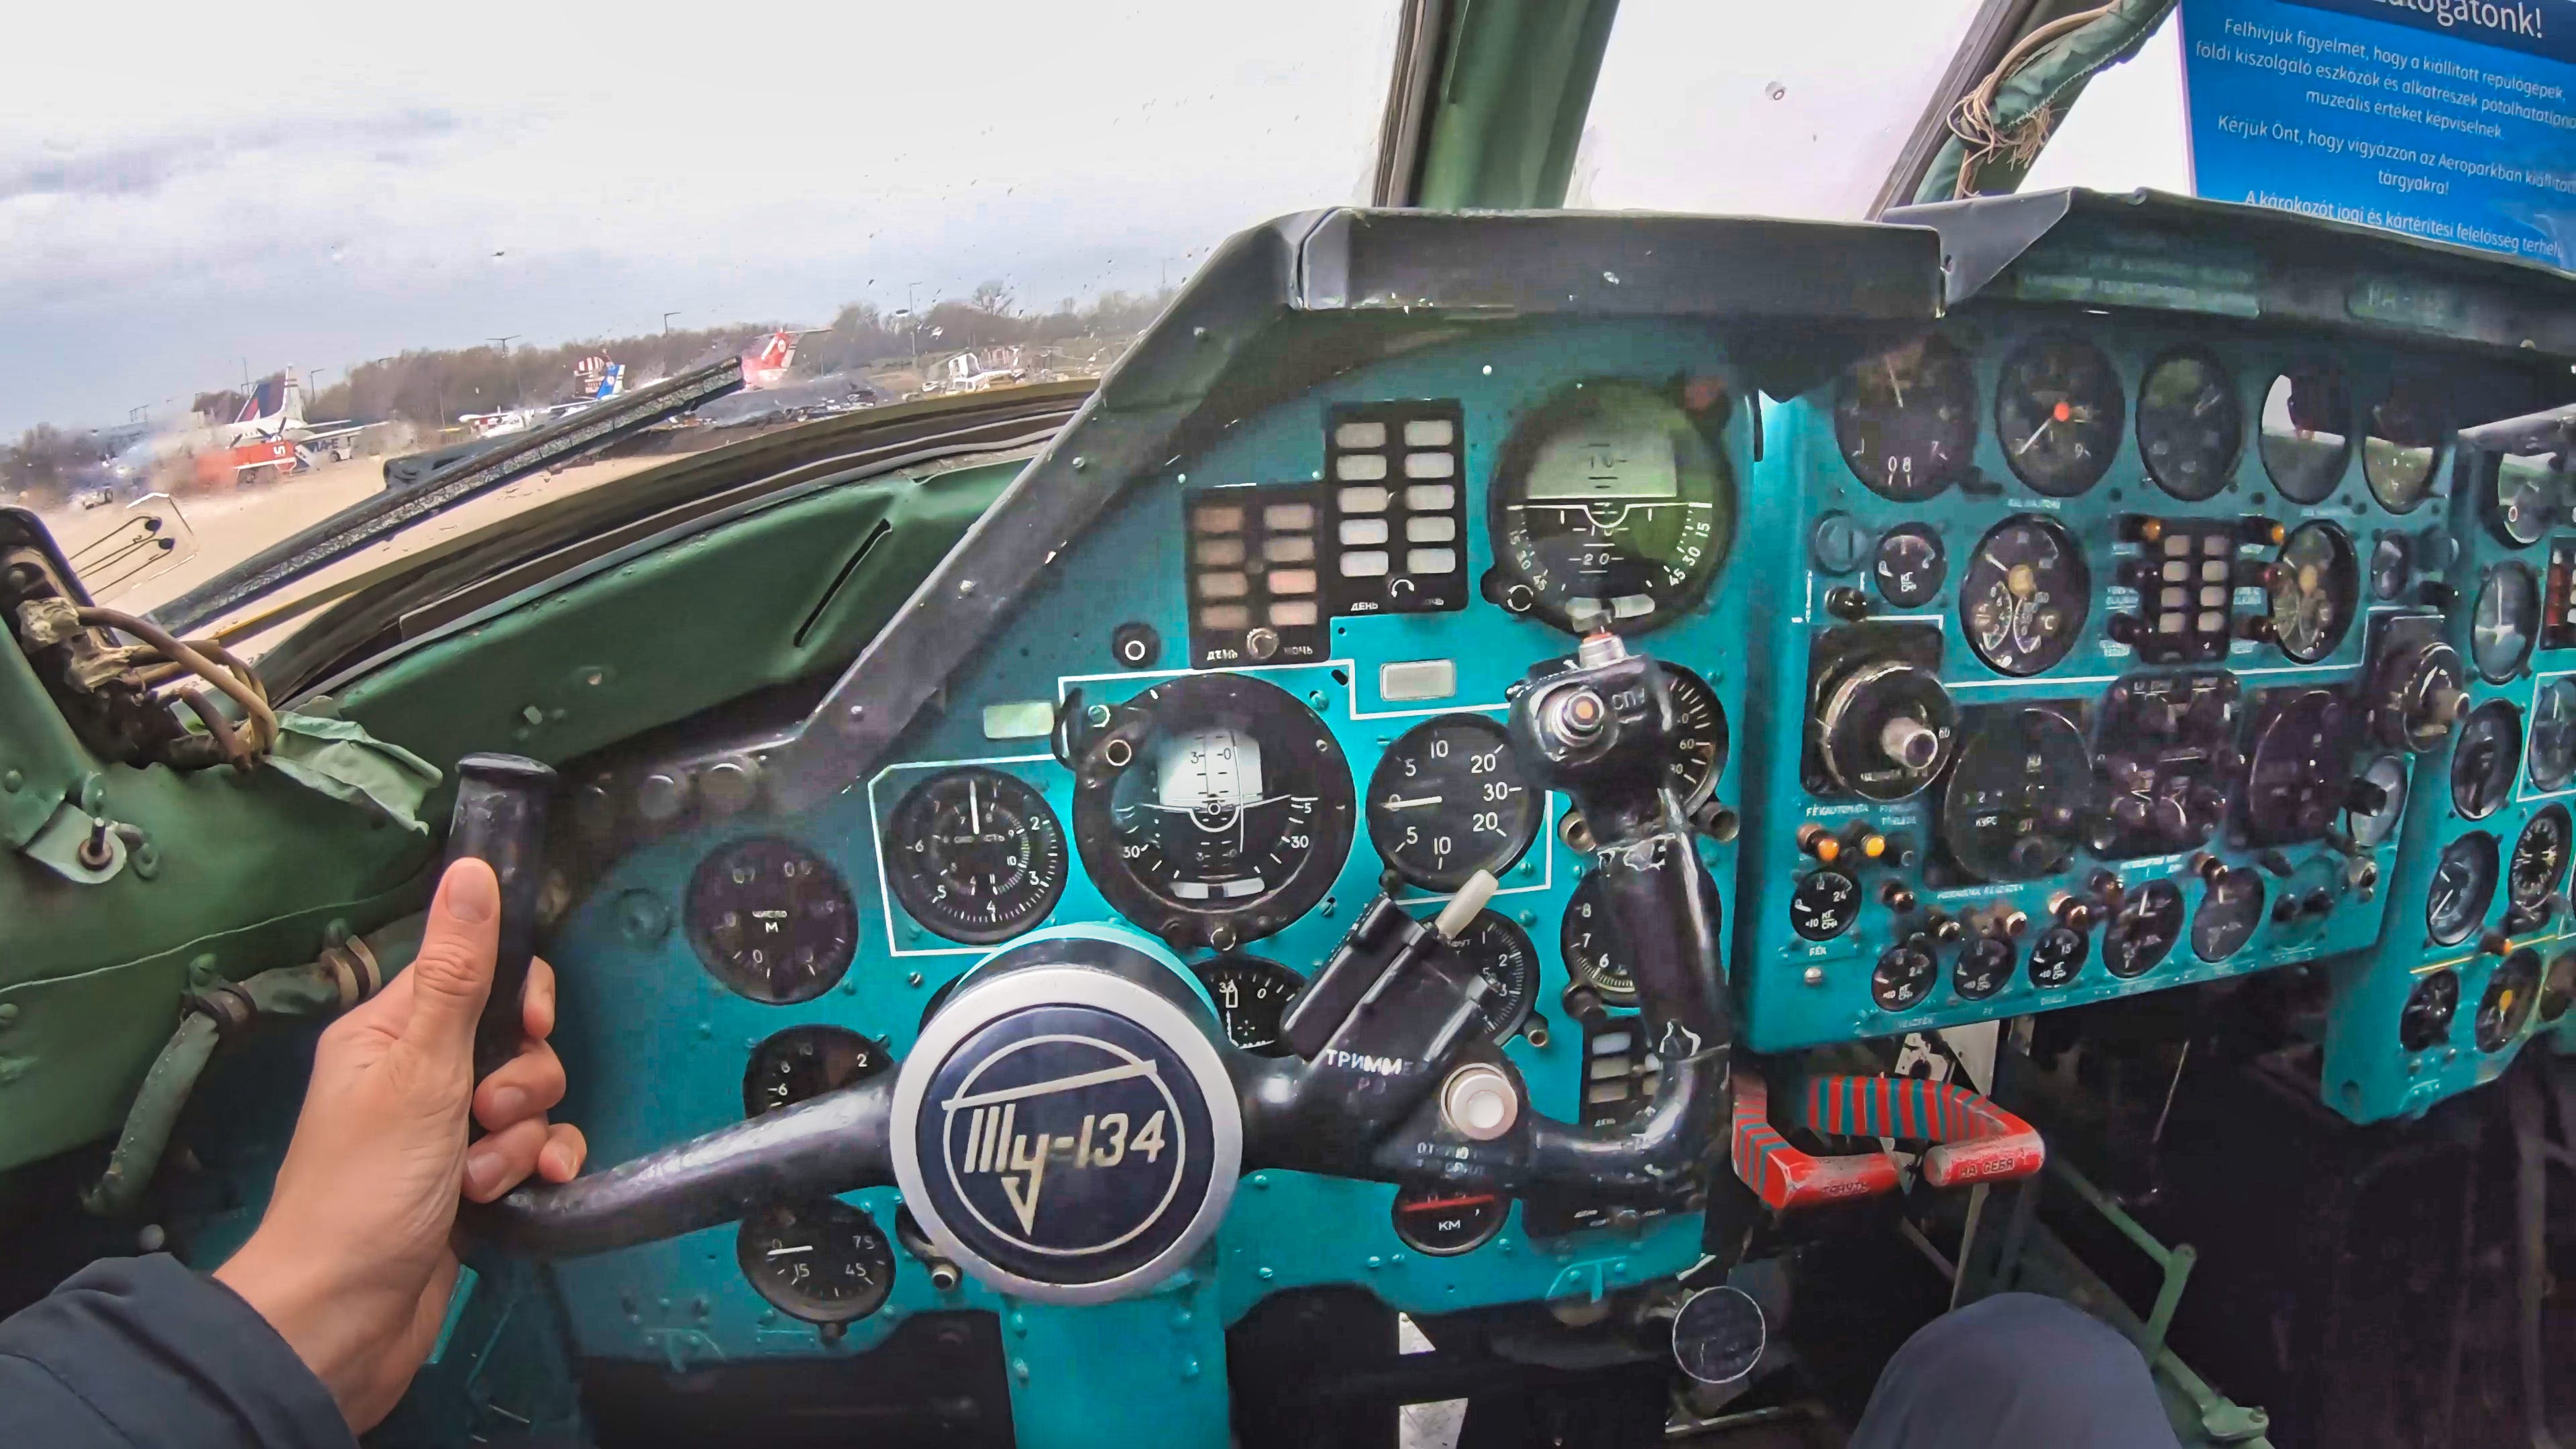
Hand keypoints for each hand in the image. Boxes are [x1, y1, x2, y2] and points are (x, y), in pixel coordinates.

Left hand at [214, 858, 587, 1430]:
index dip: (517, 996)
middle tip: (488, 1113)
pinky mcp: (473, 1187)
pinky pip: (535, 1154)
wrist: (344, 1317)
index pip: (476, 975)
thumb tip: (472, 868)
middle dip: (523, 1079)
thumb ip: (459, 972)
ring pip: (530, 1102)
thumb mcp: (420, 1068)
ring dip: (522, 1137)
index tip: (528, 1026)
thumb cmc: (367, 1188)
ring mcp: (444, 1135)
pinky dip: (536, 1170)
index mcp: (388, 1035)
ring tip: (483, 1176)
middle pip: (515, 1042)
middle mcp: (416, 1077)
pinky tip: (526, 1193)